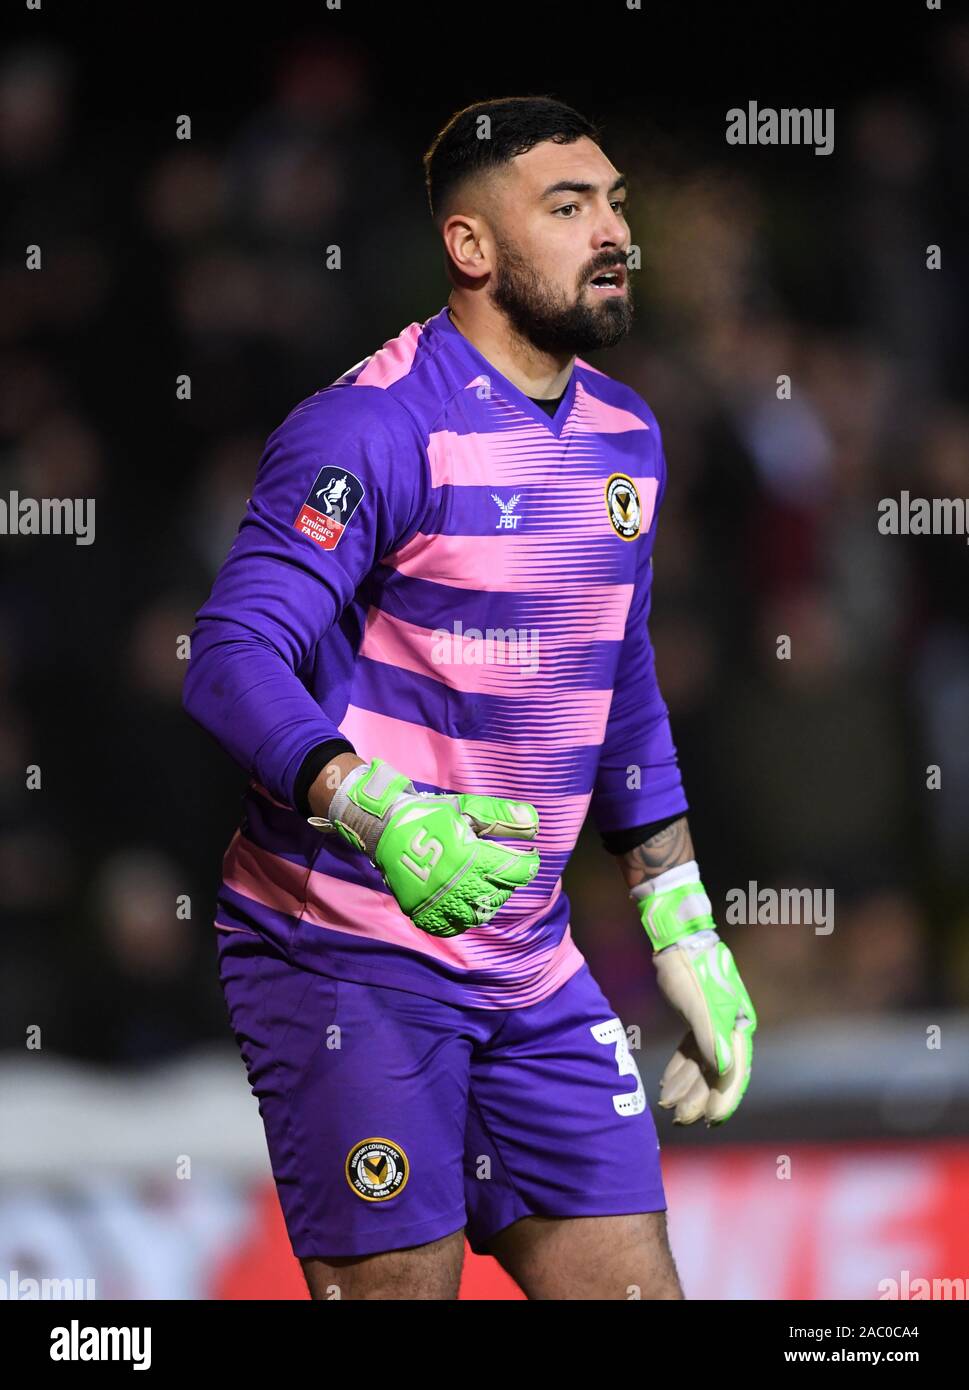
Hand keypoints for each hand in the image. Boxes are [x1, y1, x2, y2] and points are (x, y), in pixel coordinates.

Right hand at [309, 758, 539, 936]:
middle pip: (500, 895)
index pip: (517, 871)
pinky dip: (462, 919)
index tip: (530, 857)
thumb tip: (535, 824)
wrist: (385, 828)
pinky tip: (463, 903)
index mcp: (472, 858)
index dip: (529, 863)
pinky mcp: (423, 913)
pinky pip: (451, 928)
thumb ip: (501, 818)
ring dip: (487, 901)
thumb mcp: (466, 809)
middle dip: (507, 881)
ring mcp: (439, 903)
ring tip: (483, 885)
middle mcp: (458, 886)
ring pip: (478, 915)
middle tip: (502, 868)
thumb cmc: (430, 816)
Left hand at [652, 933, 755, 1124]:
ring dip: (686, 1085)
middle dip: (699, 1097)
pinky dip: (680, 1068)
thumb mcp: (700, 1004)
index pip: (734, 1071)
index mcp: (738, 1027)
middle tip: (680, 1119)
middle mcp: (730, 1029)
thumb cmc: (691, 970)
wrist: (678, 940)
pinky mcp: (697, 1019)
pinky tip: (666, 1084)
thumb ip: (711, 1037)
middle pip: (716, 1071)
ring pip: (701, 1064)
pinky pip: (691, 1052)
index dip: (723, 1098)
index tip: (710, 1121)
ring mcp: (714, 1025)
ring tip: (668, 1105)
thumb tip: (724, 1071)